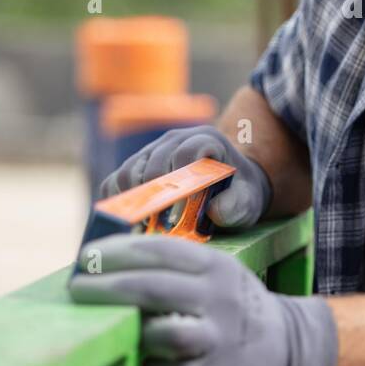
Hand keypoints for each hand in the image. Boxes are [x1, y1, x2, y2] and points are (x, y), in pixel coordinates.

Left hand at [69, 234, 336, 365]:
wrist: (284, 345)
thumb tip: (108, 261)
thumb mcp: (216, 271)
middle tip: (76, 288)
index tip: (86, 255)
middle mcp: (218, 298)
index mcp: (216, 266)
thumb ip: (174, 266)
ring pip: (160, 333)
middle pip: (152, 288)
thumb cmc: (232, 303)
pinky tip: (151, 359)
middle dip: (105, 287)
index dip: (118, 252)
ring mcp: (217, 339)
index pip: (160, 251)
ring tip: (120, 326)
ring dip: (134, 329)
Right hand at [100, 126, 271, 228]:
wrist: (230, 186)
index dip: (180, 181)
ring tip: (144, 226)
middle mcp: (176, 139)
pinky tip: (128, 220)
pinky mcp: (136, 165)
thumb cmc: (239, 193)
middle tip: (158, 226)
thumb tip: (214, 211)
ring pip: (131, 170)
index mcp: (206, 139)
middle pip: (155, 162)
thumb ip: (236, 205)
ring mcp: (153, 150)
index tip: (178, 213)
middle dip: (155, 196)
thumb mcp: (248, 201)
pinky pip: (116, 180)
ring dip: (134, 200)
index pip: (187, 153)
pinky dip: (118, 200)